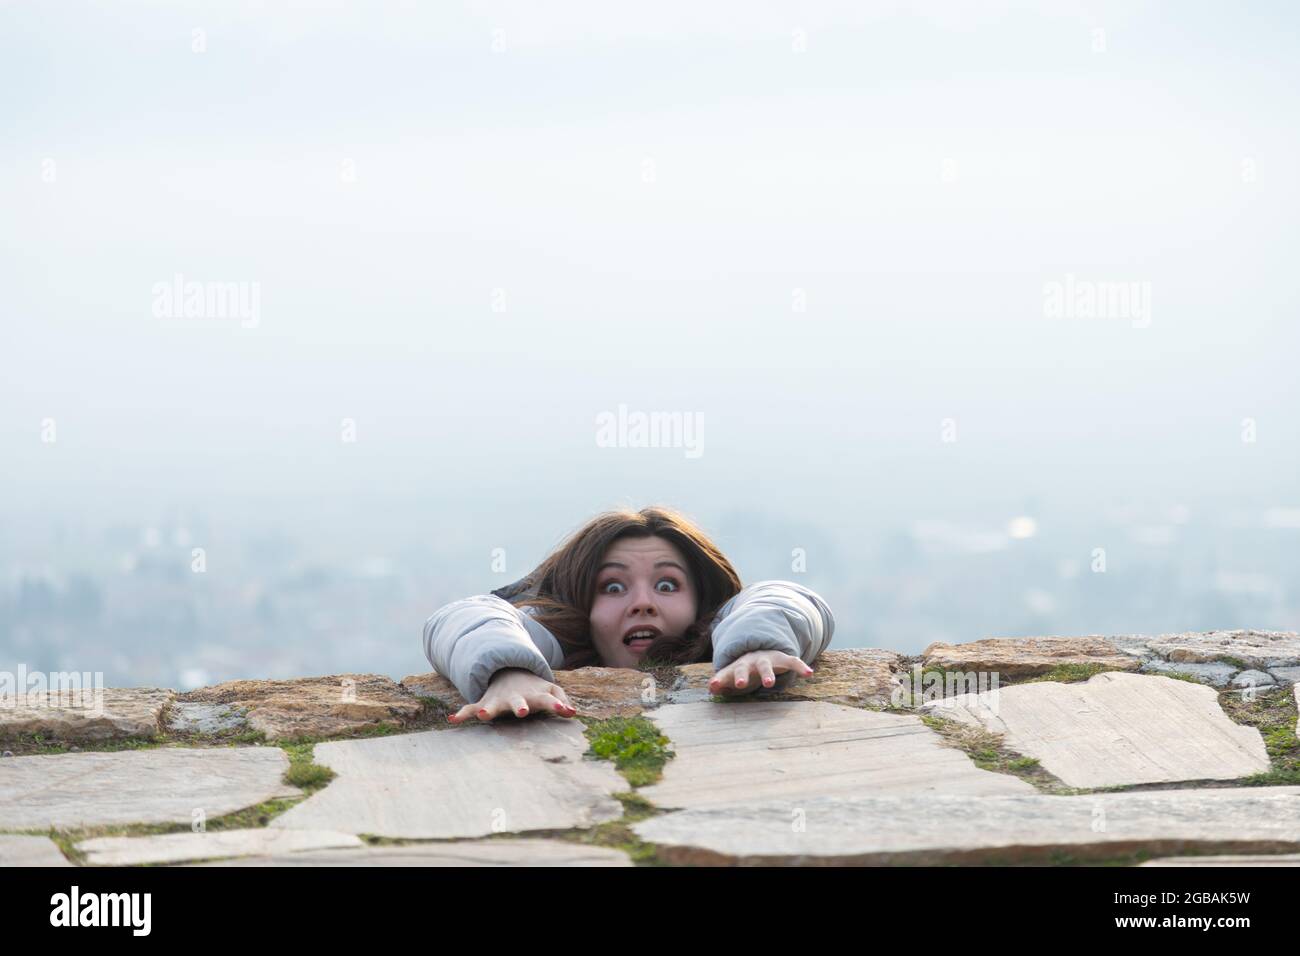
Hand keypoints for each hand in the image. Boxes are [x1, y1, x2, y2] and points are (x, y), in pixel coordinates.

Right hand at [448, 668, 577, 722]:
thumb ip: (562, 701)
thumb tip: (573, 713)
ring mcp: (500, 699)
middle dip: (521, 707)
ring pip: (494, 705)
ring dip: (489, 710)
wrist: (509, 672)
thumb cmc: (534, 688)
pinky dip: (462, 714)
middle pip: (519, 702)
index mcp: (535, 696)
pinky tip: (453, 719)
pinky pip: (471, 708)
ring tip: (484, 715)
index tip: (564, 711)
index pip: (548, 700)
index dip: (556, 705)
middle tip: (523, 712)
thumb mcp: (550, 690)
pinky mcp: (485, 702)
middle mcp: (517, 697)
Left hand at [708, 650, 813, 696]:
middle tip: (739, 685)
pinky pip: (792, 661)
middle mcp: (751, 661)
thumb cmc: (746, 667)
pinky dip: (800, 666)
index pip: (727, 672)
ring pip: (767, 665)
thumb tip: (711, 689)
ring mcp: (767, 659)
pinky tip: (809, 674)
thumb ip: (721, 681)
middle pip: (744, 667)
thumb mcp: (732, 673)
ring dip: (767, 674)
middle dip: (742, 676)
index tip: (713, 686)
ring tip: (769, 685)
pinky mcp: (783, 658)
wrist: (764, 647)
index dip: (720, 679)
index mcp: (738, 666)